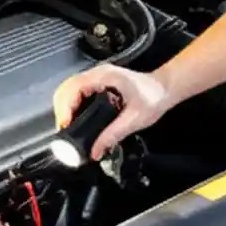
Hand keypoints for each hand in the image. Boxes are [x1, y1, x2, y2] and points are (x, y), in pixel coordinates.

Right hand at [52, 65, 174, 159]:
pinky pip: (75, 93)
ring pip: (68, 90)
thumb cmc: (154, 96)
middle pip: (65, 89)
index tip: (65, 124)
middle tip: (64, 130)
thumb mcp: (134, 119)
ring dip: (63, 108)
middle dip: (61, 110)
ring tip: (67, 127)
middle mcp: (97, 74)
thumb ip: (113, 135)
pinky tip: (74, 119)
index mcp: (106, 77)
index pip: (74, 88)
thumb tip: (95, 150)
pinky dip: (70, 106)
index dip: (66, 107)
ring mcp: (96, 78)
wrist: (164, 88)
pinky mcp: (96, 84)